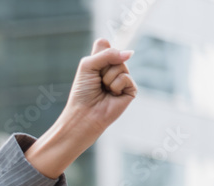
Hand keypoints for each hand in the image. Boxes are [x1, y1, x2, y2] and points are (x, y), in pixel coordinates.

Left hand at [24, 38, 136, 178]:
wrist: (85, 114)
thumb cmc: (82, 92)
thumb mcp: (87, 66)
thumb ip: (107, 53)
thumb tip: (130, 53)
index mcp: (100, 63)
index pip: (104, 44)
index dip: (100, 51)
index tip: (92, 65)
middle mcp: (113, 69)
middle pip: (115, 53)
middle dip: (103, 67)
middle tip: (97, 81)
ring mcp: (122, 78)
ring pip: (121, 65)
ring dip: (108, 78)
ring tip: (103, 89)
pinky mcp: (130, 90)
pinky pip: (126, 78)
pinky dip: (115, 85)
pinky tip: (111, 95)